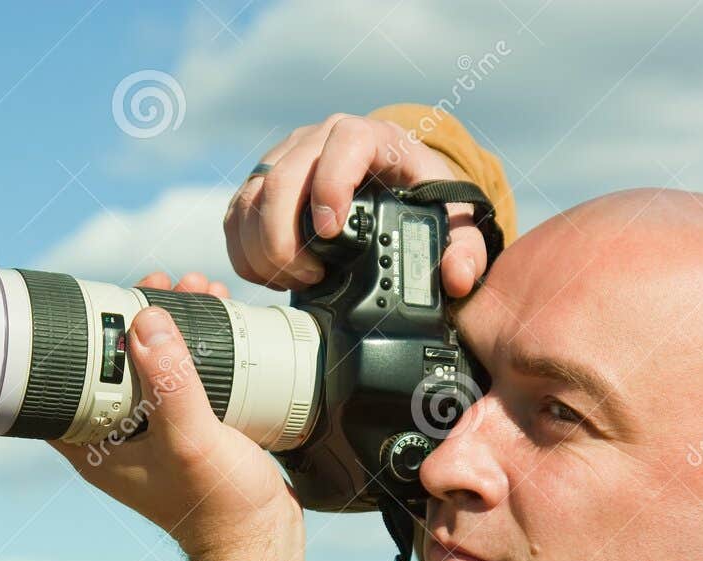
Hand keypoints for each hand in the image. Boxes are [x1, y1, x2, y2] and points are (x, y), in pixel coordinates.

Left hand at [48, 272, 305, 560]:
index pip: (68, 377)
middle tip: (166, 286)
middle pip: (114, 359)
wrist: (265, 542)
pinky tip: (222, 318)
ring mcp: (155, 432)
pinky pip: (184, 374)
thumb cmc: (223, 508)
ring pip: (153, 362)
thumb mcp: (192, 440)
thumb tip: (145, 321)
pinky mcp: (189, 428)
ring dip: (174, 322)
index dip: (84, 331)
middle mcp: (119, 436)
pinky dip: (199, 343)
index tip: (110, 297)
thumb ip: (171, 385)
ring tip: (202, 292)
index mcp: (97, 445)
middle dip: (139, 314)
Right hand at [224, 113, 489, 297]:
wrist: (390, 186)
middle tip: (309, 277)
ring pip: (253, 197)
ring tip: (295, 281)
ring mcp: (286, 159)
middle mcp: (321, 139)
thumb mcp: (453, 221)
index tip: (330, 231)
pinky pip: (236, 214)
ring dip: (263, 248)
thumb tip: (458, 278)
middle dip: (286, 235)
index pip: (345, 141)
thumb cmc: (420, 199)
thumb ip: (466, 248)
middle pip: (284, 175)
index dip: (331, 182)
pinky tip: (271, 275)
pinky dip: (245, 251)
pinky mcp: (261, 185)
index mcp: (372, 138)